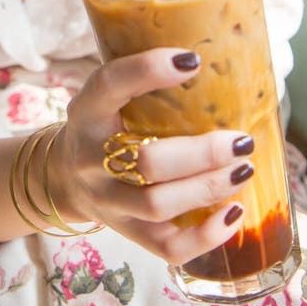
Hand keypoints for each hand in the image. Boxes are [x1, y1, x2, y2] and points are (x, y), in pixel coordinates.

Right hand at [50, 49, 253, 265]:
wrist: (63, 176)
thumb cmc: (103, 124)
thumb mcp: (107, 96)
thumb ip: (142, 81)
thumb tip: (219, 59)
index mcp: (86, 110)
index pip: (109, 85)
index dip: (147, 70)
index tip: (192, 61)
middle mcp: (90, 157)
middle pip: (146, 161)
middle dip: (202, 153)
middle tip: (241, 140)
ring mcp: (106, 200)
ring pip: (158, 204)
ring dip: (209, 188)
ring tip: (244, 169)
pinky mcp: (125, 232)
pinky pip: (166, 246)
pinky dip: (205, 237)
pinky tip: (233, 214)